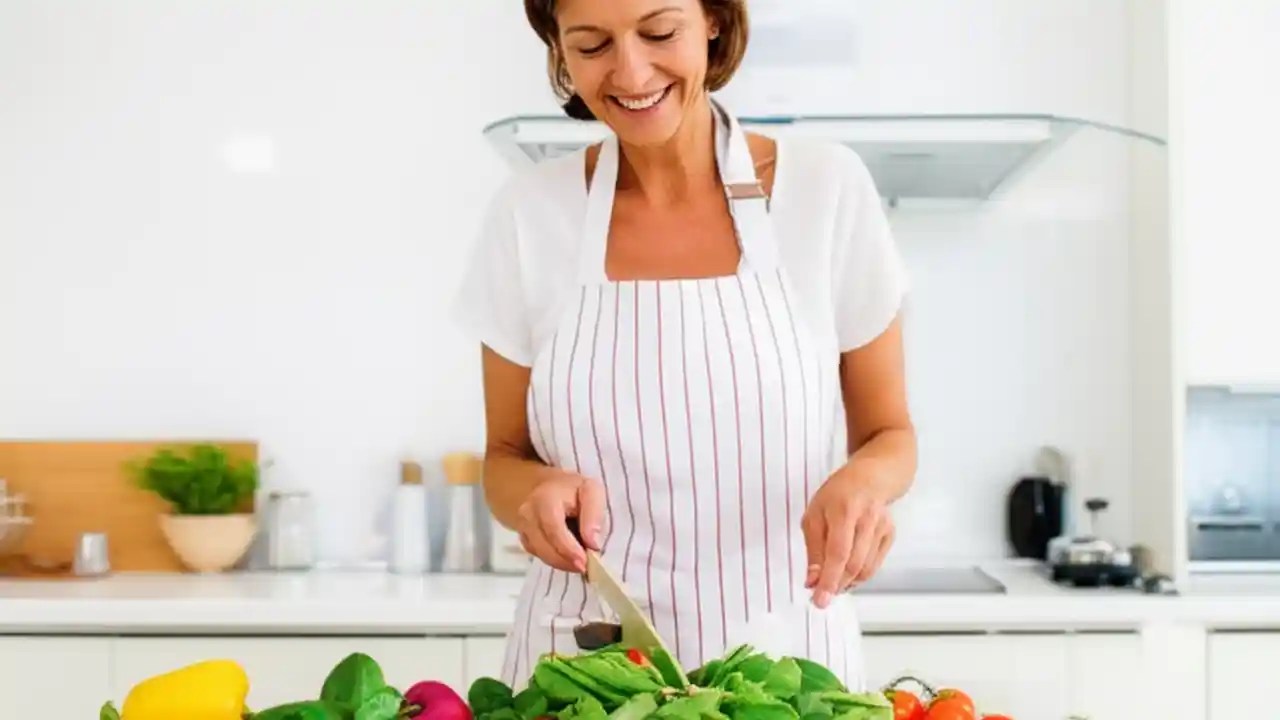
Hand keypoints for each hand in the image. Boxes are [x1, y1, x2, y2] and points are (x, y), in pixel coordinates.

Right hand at [516, 470, 605, 573]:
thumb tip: (593, 543)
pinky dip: (555, 560)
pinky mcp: (524, 538)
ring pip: (540, 553)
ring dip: (561, 563)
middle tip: (586, 567)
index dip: (567, 548)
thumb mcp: (591, 492)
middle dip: (566, 560)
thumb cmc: (573, 491)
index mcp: (546, 498)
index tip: (584, 562)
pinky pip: (538, 555)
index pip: (553, 527)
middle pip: (544, 545)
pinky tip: (568, 558)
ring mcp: (523, 527)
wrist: (548, 488)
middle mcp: (528, 513)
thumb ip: (594, 515)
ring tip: (580, 563)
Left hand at [801, 462, 895, 607]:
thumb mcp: (814, 515)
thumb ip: (813, 549)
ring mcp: (882, 527)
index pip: (838, 553)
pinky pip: (874, 565)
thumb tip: (812, 580)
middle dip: (836, 585)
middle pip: (854, 564)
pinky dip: (859, 576)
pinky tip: (847, 573)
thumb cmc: (838, 494)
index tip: (820, 599)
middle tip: (821, 596)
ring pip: (866, 569)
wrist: (870, 477)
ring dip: (847, 583)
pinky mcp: (890, 535)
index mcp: (844, 510)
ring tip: (832, 583)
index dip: (828, 579)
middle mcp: (867, 519)